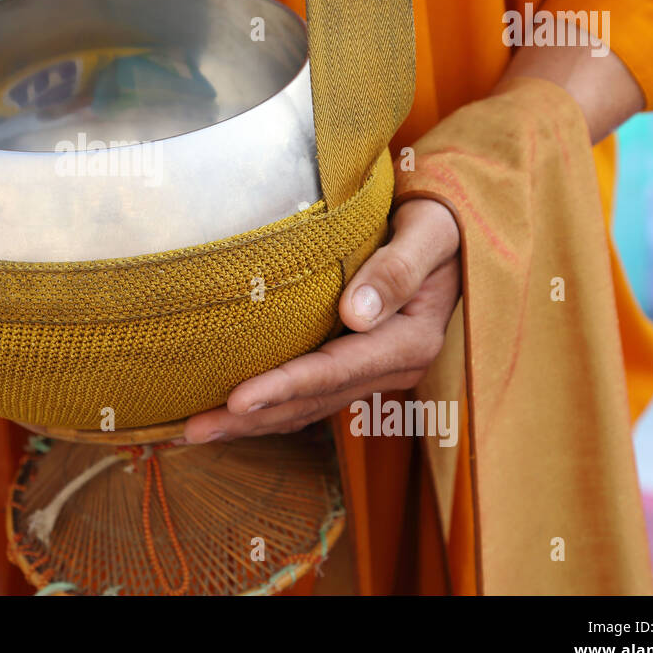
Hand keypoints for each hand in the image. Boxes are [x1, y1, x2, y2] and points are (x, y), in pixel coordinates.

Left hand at [183, 197, 460, 443]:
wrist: (458, 231)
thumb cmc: (441, 222)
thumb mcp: (428, 234)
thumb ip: (396, 271)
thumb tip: (354, 314)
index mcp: (410, 341)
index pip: (334, 371)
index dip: (284, 387)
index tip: (236, 399)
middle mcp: (392, 366)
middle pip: (312, 401)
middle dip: (252, 419)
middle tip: (194, 429)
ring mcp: (374, 370)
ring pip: (307, 407)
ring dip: (253, 422)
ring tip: (197, 430)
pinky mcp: (358, 364)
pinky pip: (310, 394)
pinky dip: (269, 407)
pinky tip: (231, 411)